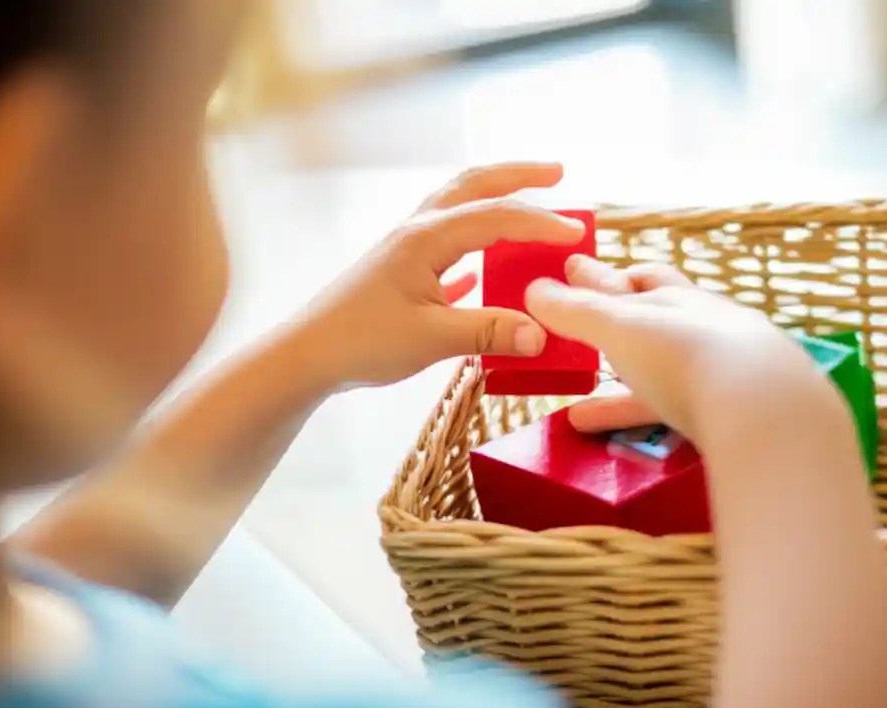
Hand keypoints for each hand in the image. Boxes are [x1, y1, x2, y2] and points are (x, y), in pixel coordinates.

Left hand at [302, 163, 584, 389]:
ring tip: (529, 203)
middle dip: (518, 176)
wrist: (308, 355)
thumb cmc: (362, 341)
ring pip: (459, 209)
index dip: (541, 222)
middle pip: (474, 186)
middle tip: (559, 172)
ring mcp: (407, 249)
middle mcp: (418, 232)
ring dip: (496, 200)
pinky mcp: (401, 272)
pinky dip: (473, 244)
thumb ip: (489, 331)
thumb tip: (541, 334)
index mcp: (427, 238)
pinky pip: (447, 246)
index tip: (578, 232)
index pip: (496, 216)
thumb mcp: (431, 339)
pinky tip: (484, 267)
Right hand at [525, 257, 840, 445]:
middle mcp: (708, 327)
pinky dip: (654, 423)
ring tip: (582, 414)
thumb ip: (576, 311)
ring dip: (626, 389)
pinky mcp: (741, 416)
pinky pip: (687, 414)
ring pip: (672, 373)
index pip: (636, 278)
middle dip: (627, 320)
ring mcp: (729, 372)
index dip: (601, 276)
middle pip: (662, 318)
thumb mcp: (618, 328)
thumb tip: (534, 289)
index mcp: (677, 298)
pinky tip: (638, 443)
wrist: (764, 409)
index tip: (574, 270)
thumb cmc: (684, 355)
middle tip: (599, 322)